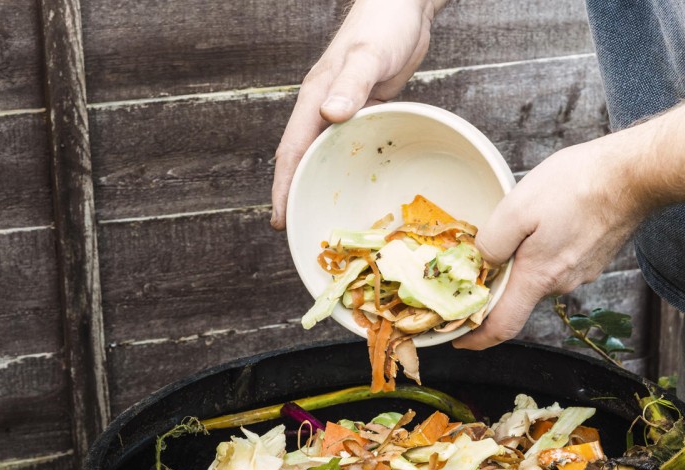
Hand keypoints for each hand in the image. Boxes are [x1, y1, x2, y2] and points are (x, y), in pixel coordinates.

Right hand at [270, 0, 441, 229]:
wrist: (404, 5)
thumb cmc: (384, 25)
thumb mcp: (368, 55)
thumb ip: (351, 83)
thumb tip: (330, 116)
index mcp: (316, 98)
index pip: (292, 151)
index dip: (283, 187)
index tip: (280, 220)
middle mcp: (325, 108)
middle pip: (305, 159)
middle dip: (297, 194)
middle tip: (301, 232)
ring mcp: (345, 110)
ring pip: (328, 155)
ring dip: (323, 184)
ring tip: (326, 218)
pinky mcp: (367, 109)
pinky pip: (353, 145)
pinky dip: (351, 167)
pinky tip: (360, 185)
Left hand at [454, 139, 651, 349]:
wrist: (634, 175)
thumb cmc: (577, 186)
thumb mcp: (518, 208)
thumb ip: (492, 242)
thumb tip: (481, 263)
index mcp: (539, 277)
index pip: (502, 326)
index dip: (476, 338)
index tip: (458, 340)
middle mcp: (562, 283)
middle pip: (518, 296)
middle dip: (496, 283)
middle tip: (478, 258)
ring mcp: (582, 271)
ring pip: (539, 275)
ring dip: (522, 260)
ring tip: (515, 228)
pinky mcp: (594, 256)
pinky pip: (559, 261)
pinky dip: (543, 249)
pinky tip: (545, 222)